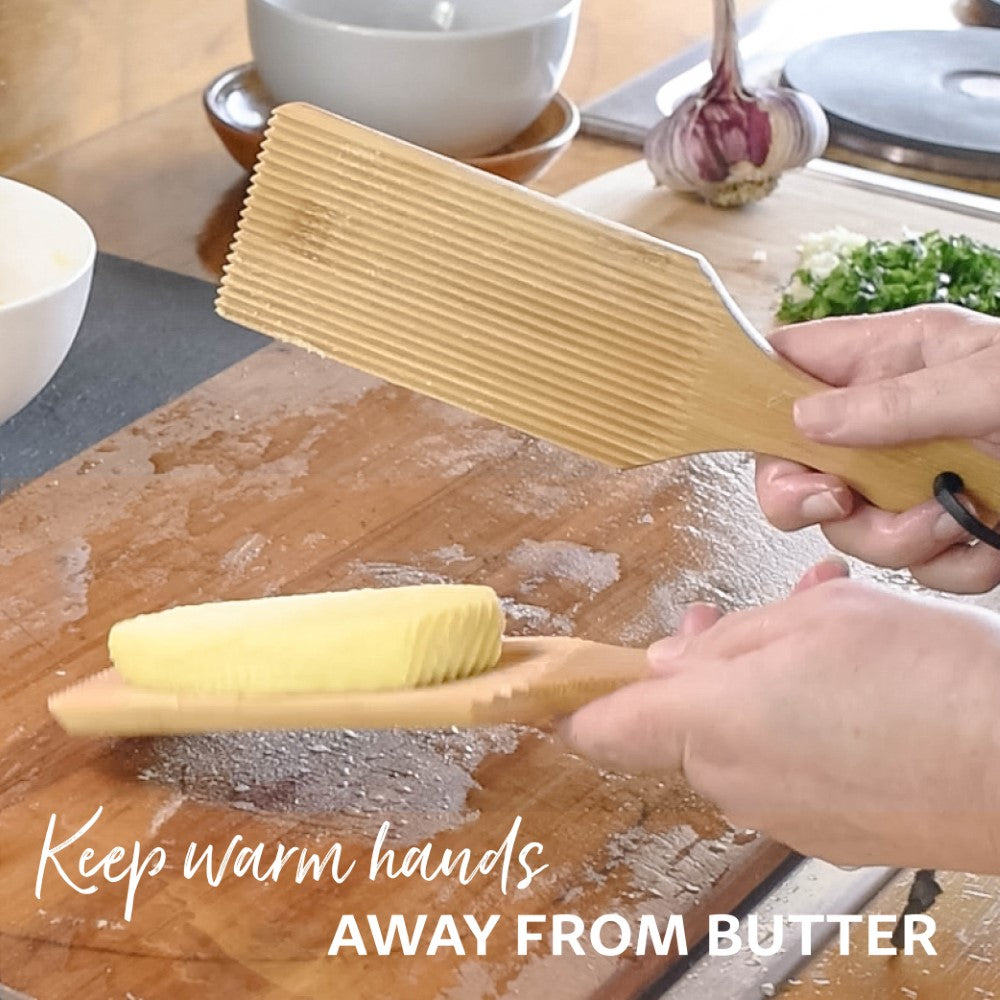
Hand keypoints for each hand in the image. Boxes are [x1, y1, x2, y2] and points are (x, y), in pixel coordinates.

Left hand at [559, 566, 999, 873]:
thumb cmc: (922, 679)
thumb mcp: (812, 619)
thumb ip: (728, 642)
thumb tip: (673, 662)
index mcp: (708, 721)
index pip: (604, 728)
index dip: (574, 704)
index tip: (555, 690)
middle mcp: (732, 781)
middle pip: (678, 724)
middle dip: (700, 669)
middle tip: (734, 623)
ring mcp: (782, 815)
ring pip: (737, 741)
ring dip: (757, 690)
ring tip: (817, 639)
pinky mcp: (830, 834)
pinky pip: (786, 770)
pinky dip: (798, 727)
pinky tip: (849, 689)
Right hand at [756, 305, 999, 592]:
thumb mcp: (990, 381)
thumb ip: (894, 403)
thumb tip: (805, 420)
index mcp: (891, 361)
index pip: (790, 365)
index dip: (757, 395)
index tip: (763, 439)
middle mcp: (890, 422)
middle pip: (796, 463)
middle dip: (809, 497)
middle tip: (837, 501)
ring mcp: (916, 478)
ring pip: (850, 526)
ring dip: (895, 537)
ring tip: (955, 519)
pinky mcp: (949, 529)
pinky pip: (912, 563)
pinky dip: (947, 565)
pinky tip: (987, 542)